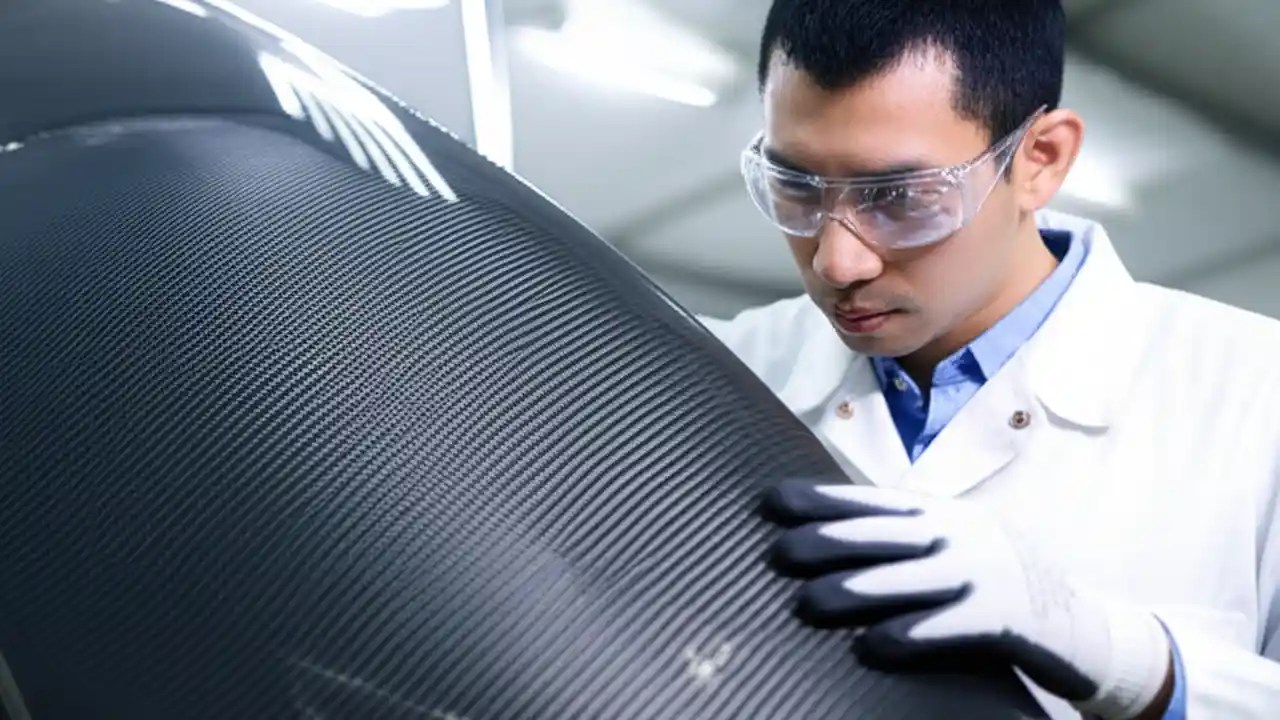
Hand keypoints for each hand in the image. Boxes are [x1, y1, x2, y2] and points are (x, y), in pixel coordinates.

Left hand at [762, 481, 1171, 718]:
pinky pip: (947, 626)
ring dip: (854, 590)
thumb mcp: (955, 543)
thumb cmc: (998, 583)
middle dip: (826, 540)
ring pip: (908, 579)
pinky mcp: (1004, 619)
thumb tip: (826, 532)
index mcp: (941, 513)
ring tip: (805, 603)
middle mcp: (958, 535)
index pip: (870, 500)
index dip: (821, 499)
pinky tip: (870, 647)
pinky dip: (908, 635)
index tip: (771, 501)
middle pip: (882, 534)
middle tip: (776, 552)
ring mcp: (983, 574)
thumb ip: (902, 535)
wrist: (1085, 625)